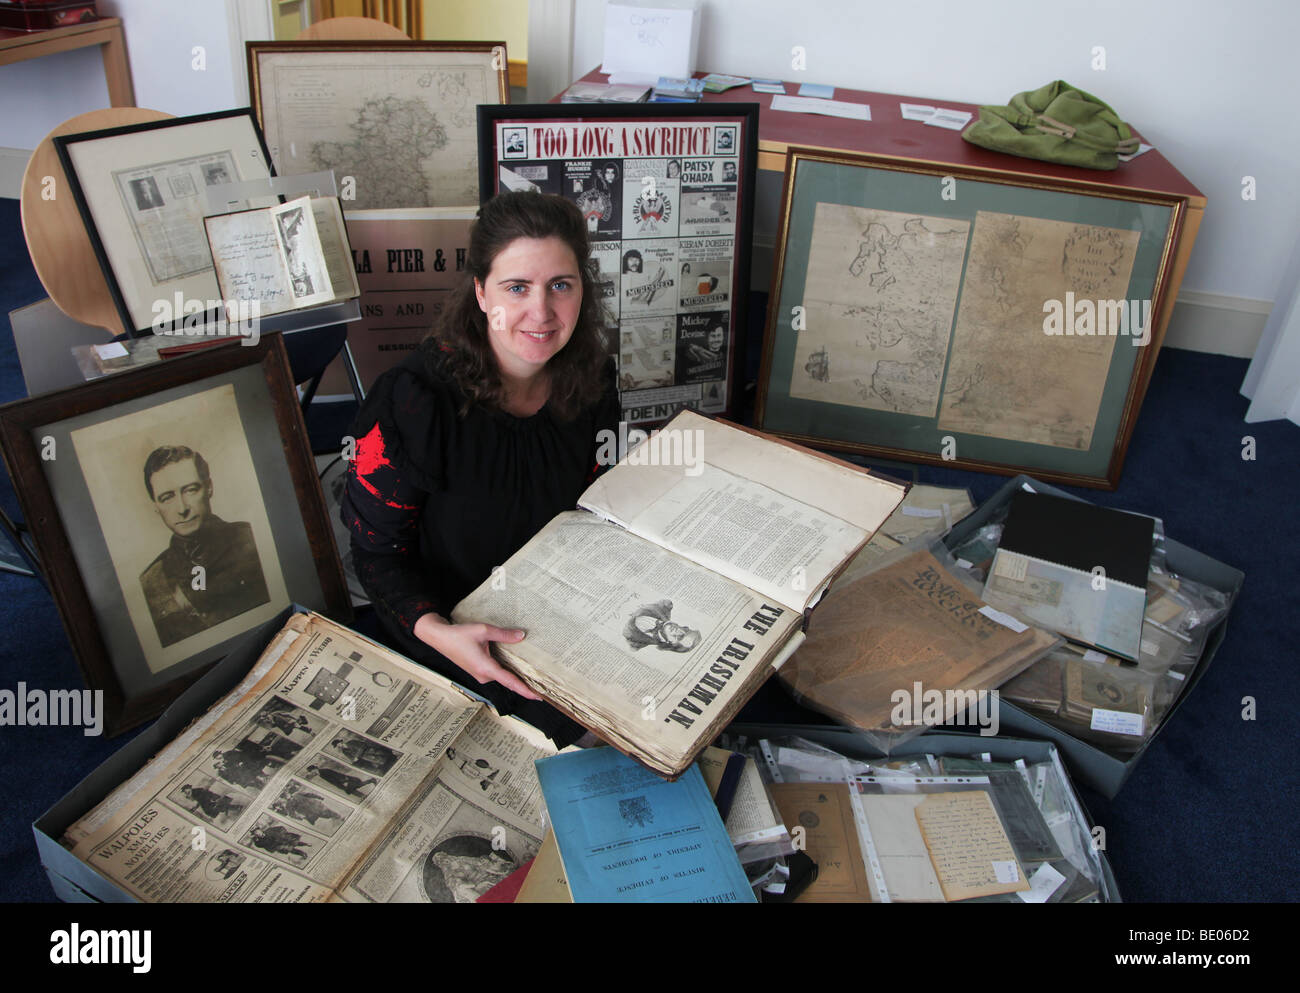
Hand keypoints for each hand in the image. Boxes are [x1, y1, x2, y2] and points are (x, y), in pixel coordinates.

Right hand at [412, 613, 541, 700]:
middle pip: (508, 681)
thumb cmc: (459, 634)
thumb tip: (521, 636)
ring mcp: (480, 675)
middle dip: (524, 684)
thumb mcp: (483, 631)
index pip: (510, 682)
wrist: (440, 637)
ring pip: (502, 677)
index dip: (525, 690)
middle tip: (543, 685)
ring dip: (516, 677)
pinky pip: (496, 674)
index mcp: (485, 668)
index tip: (538, 696)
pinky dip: (507, 673)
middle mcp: (483, 675)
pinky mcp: (478, 671)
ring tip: (533, 676)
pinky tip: (516, 667)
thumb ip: (503, 635)